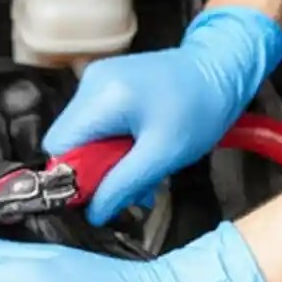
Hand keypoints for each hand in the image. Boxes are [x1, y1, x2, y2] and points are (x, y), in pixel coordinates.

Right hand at [43, 6, 281, 225]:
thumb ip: (124, 183)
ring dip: (109, 158)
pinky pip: (98, 123)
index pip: (58, 147)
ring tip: (143, 162)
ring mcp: (100, 79)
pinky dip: (116, 142)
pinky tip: (141, 147)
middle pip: (69, 142)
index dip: (75, 176)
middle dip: (97, 169)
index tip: (102, 192)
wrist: (223, 69)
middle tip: (131, 180)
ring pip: (84, 135)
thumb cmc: (202, 106)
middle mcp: (93, 82)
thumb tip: (94, 212)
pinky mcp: (110, 83)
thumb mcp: (164, 154)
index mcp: (102, 95)